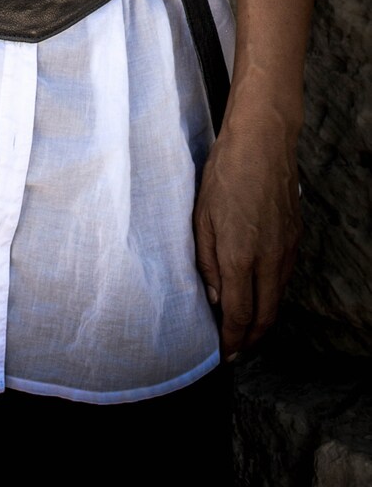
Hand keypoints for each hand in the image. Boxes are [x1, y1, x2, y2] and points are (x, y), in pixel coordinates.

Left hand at [193, 100, 301, 361]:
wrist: (263, 142)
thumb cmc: (224, 173)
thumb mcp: (201, 216)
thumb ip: (207, 260)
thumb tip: (216, 296)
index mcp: (240, 255)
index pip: (239, 315)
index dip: (232, 340)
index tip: (224, 354)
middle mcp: (269, 259)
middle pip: (264, 316)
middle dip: (249, 340)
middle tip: (235, 349)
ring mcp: (287, 249)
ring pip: (277, 299)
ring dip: (262, 318)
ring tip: (242, 326)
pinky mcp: (295, 238)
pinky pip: (284, 278)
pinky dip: (271, 295)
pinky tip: (257, 292)